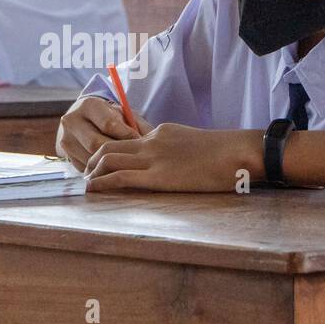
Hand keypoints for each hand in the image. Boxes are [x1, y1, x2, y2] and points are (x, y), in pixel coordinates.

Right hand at [56, 95, 152, 168]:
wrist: (86, 121)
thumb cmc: (111, 117)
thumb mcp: (123, 114)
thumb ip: (136, 125)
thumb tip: (150, 142)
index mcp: (88, 105)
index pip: (109, 124)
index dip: (127, 136)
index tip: (140, 143)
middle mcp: (72, 121)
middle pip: (97, 144)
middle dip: (118, 153)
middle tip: (134, 159)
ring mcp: (66, 140)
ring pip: (90, 159)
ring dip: (110, 166)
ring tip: (127, 167)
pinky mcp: (66, 156)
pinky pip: (86, 169)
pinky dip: (101, 172)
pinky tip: (114, 172)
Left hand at [84, 123, 262, 192]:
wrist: (237, 152)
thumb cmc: (226, 153)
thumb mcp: (196, 145)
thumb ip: (179, 152)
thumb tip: (175, 165)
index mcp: (161, 133)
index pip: (127, 139)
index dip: (110, 152)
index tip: (102, 164)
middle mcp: (151, 141)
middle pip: (110, 145)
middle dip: (92, 160)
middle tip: (87, 175)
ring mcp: (153, 157)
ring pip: (108, 158)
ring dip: (92, 172)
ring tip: (87, 185)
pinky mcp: (158, 176)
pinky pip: (120, 176)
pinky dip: (101, 183)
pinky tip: (93, 190)